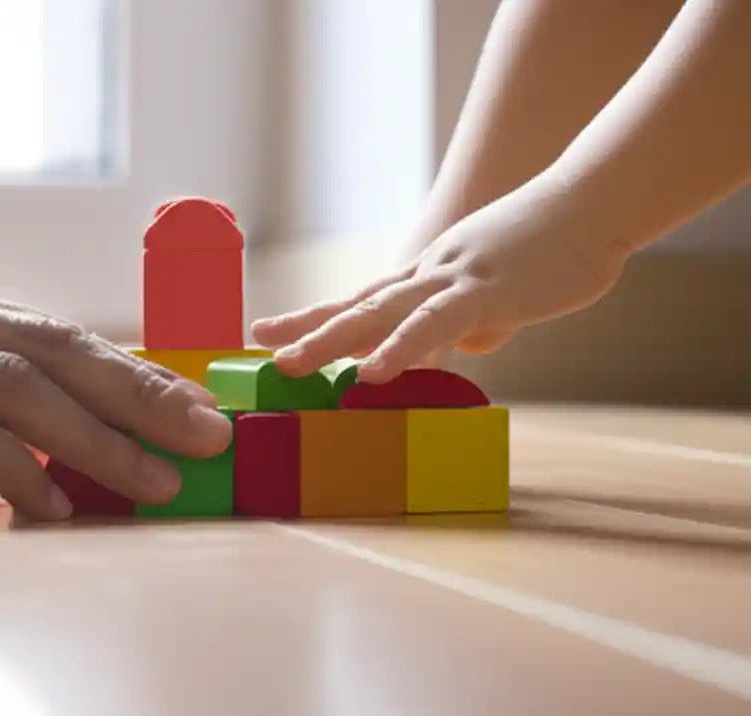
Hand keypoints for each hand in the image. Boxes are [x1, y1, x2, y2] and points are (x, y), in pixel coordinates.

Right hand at [0, 276, 230, 517]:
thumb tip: (52, 443)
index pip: (52, 333)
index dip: (129, 371)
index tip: (189, 408)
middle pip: (54, 348)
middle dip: (143, 392)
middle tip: (209, 434)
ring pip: (19, 385)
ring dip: (98, 435)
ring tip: (157, 479)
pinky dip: (14, 465)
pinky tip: (53, 503)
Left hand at [251, 181, 630, 383]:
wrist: (593, 203)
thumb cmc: (552, 247)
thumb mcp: (498, 291)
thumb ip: (473, 318)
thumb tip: (465, 344)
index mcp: (429, 274)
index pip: (361, 297)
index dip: (315, 316)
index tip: (269, 332)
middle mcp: (429, 273)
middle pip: (357, 304)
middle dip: (307, 328)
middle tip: (263, 349)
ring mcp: (453, 280)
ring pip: (379, 313)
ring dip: (331, 339)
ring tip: (291, 364)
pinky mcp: (486, 293)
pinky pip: (433, 325)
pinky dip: (400, 349)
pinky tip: (371, 372)